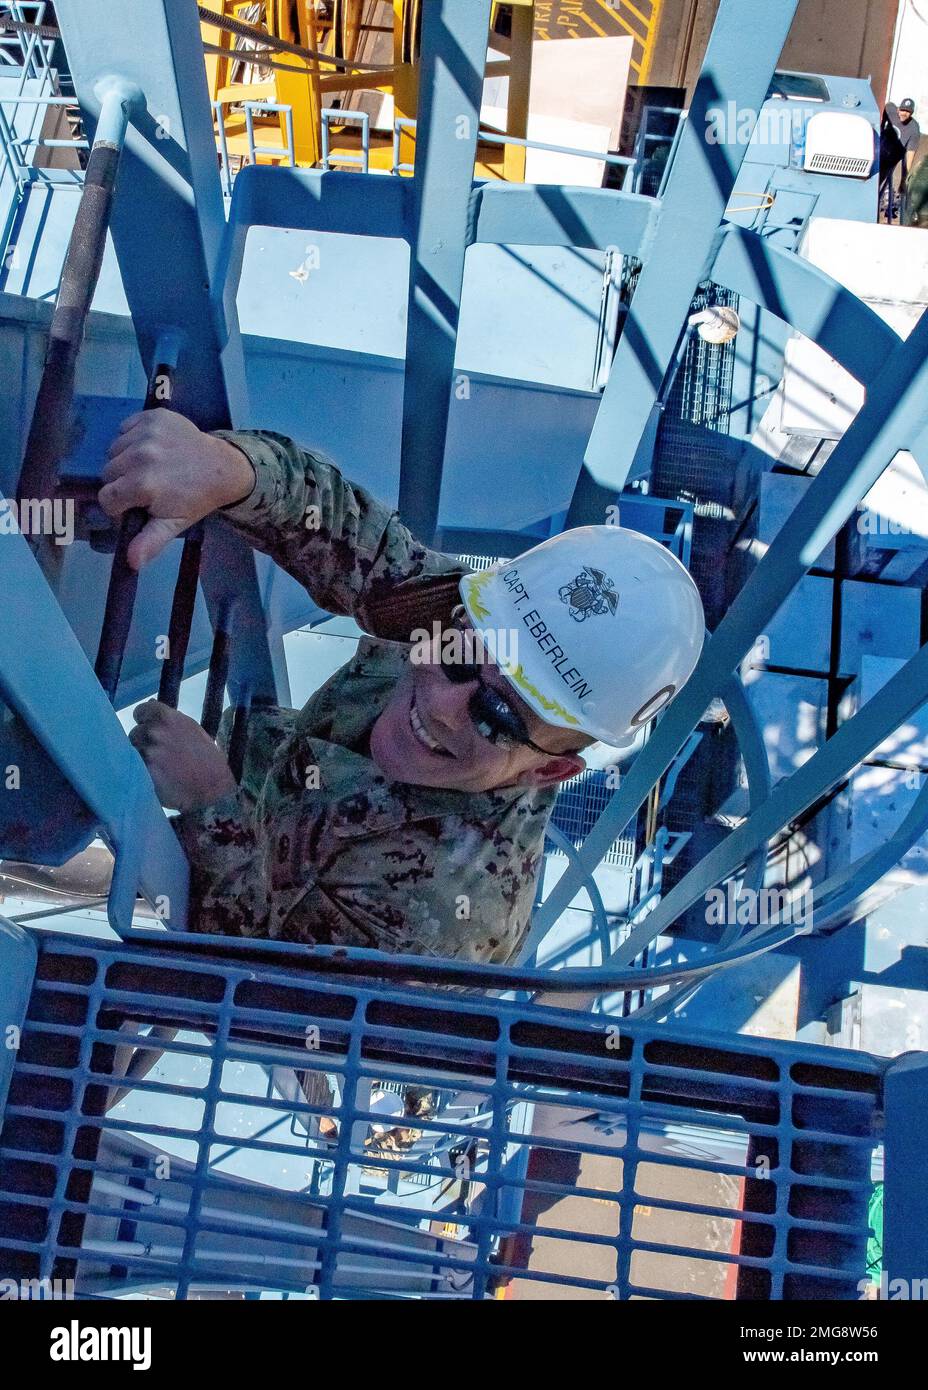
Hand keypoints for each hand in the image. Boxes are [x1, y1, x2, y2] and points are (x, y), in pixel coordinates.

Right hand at [99, 409, 255, 569]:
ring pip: (113, 451)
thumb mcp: (174, 524)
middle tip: (145, 487)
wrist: (222, 468)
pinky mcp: (151, 416)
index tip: (135, 505)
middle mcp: (140, 456)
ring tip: (149, 467)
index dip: (118, 506)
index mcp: (142, 485)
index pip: (107, 498)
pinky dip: (132, 438)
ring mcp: (145, 433)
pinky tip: (151, 448)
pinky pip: (124, 429)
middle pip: (108, 474)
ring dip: (125, 460)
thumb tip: (131, 562)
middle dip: (122, 483)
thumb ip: (149, 542)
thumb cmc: (195, 498)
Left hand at [129, 701, 237, 811]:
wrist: (213, 790)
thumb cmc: (208, 760)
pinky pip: (135, 768)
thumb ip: (170, 719)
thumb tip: (151, 704)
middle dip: (143, 742)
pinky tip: (155, 778)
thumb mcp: (193, 731)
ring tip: (157, 768)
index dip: (144, 721)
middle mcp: (155, 731)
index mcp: (168, 718)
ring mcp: (148, 752)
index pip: (141, 711)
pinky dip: (141, 773)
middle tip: (157, 754)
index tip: (149, 728)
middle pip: (135, 733)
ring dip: (140, 758)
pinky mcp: (143, 772)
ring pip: (132, 752)